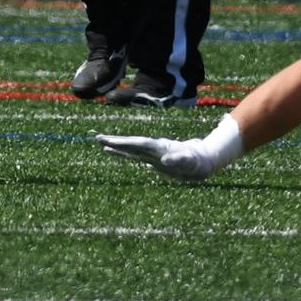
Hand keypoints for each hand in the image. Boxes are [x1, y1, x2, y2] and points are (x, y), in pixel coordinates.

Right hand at [95, 133, 218, 182]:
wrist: (204, 160)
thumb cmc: (198, 161)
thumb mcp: (190, 161)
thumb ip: (178, 159)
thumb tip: (164, 160)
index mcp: (159, 147)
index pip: (138, 144)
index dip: (123, 143)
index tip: (108, 141)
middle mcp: (154, 148)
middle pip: (131, 144)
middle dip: (114, 142)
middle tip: (97, 138)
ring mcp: (153, 154)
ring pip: (131, 149)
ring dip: (117, 147)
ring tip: (102, 144)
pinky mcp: (154, 159)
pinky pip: (136, 156)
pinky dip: (125, 154)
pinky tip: (116, 153)